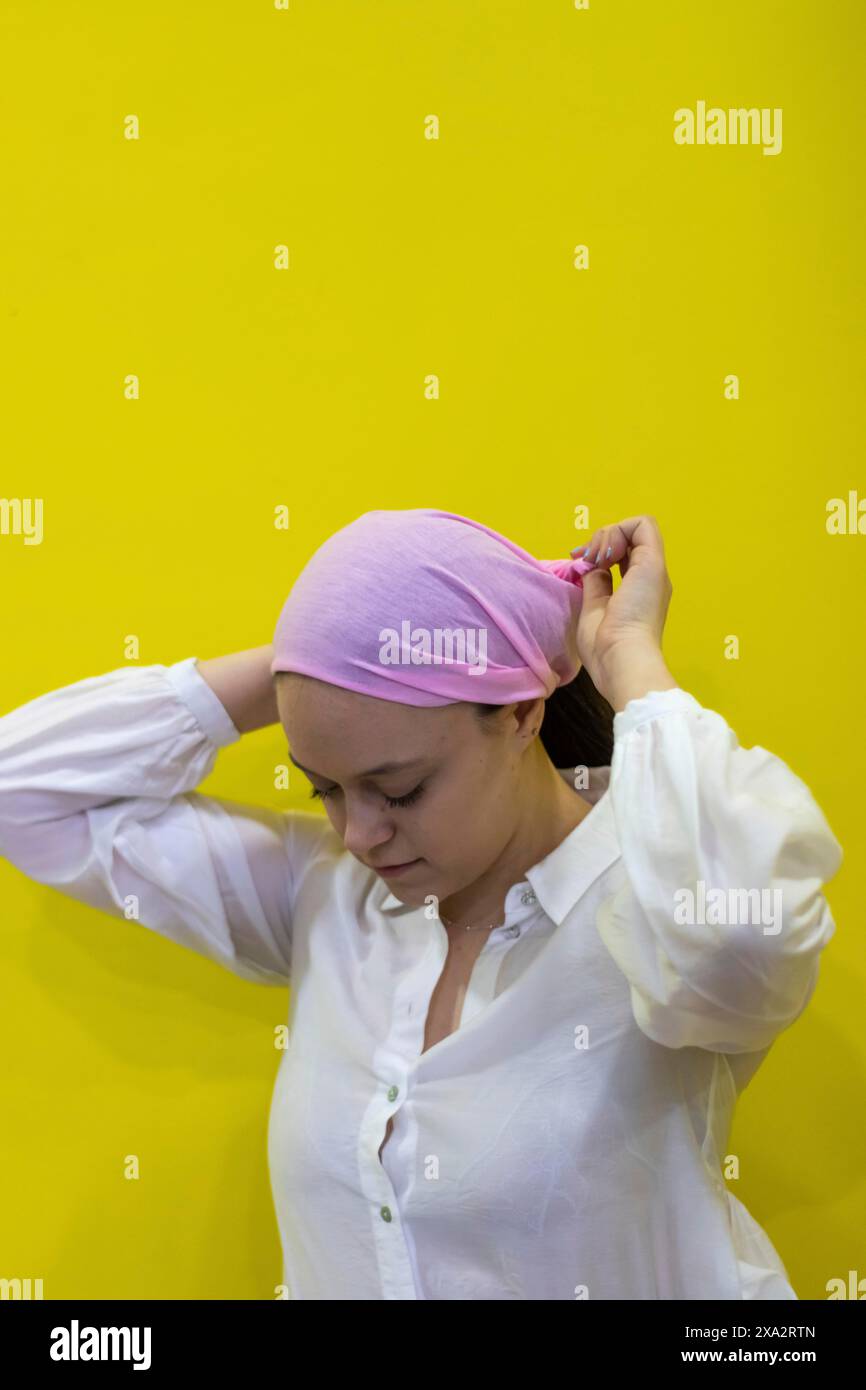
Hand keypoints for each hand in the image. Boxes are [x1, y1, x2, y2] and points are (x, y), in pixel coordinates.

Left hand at [571, 515, 672, 698]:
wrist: (621, 658)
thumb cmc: (605, 646)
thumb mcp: (594, 608)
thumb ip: (596, 584)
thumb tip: (593, 567)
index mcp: (638, 591)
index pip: (623, 555)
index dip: (600, 549)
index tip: (580, 561)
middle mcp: (649, 578)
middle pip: (630, 538)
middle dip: (601, 539)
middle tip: (583, 557)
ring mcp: (653, 569)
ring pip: (637, 527)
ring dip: (607, 535)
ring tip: (593, 558)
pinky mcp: (653, 563)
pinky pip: (642, 525)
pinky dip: (618, 531)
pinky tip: (604, 554)